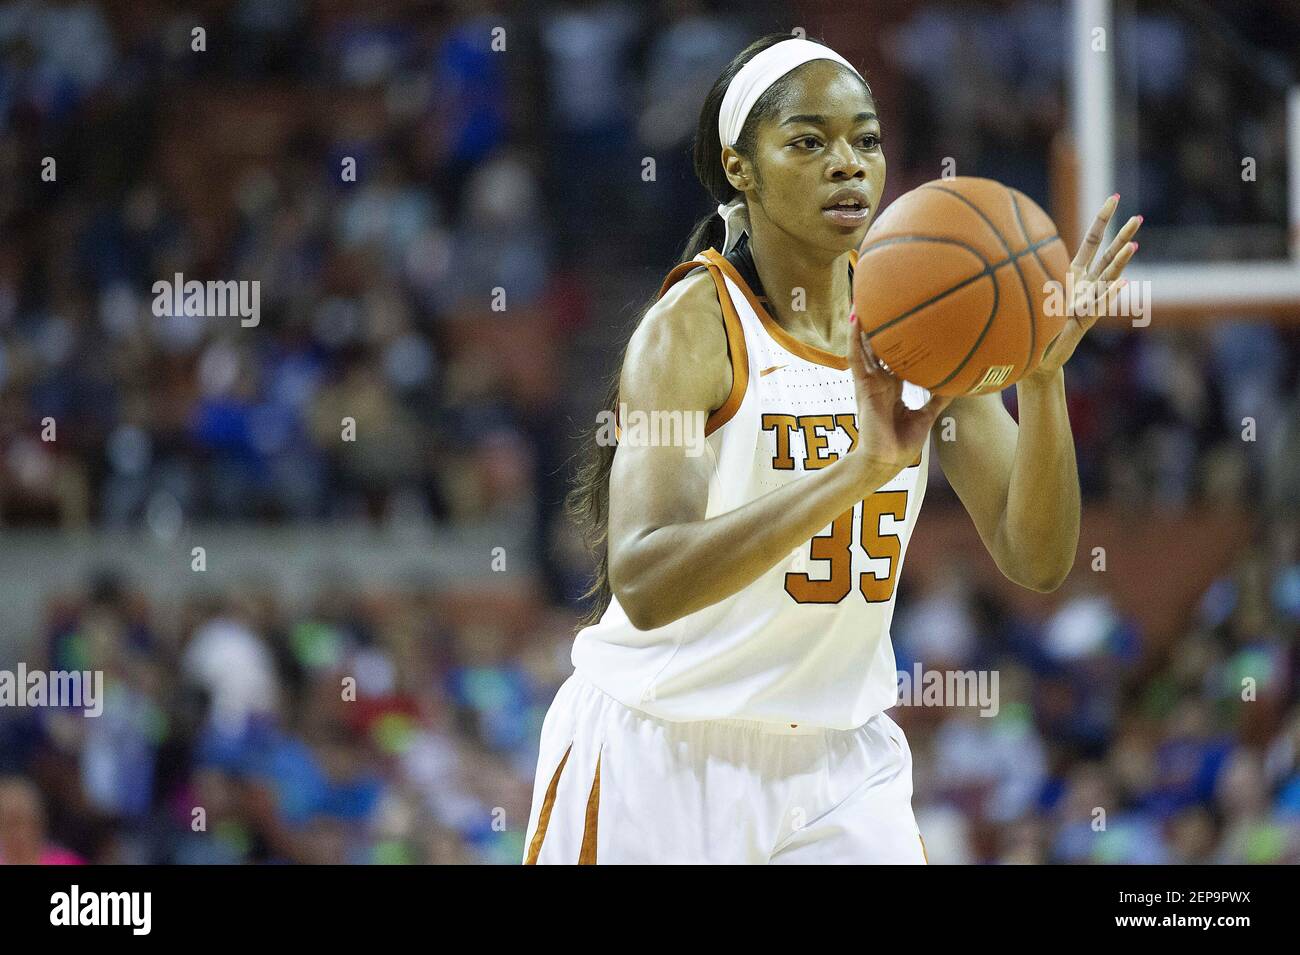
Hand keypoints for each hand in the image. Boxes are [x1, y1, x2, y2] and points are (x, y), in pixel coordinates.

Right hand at [848, 311, 950, 476]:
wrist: (885, 461)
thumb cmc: (902, 444)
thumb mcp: (926, 417)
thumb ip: (937, 399)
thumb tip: (957, 385)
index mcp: (893, 387)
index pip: (895, 357)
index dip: (898, 340)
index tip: (907, 320)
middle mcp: (880, 381)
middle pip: (877, 347)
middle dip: (878, 326)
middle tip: (883, 299)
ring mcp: (870, 381)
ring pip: (864, 347)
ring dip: (862, 324)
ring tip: (863, 298)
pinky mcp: (862, 385)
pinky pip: (856, 357)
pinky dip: (855, 338)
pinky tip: (856, 318)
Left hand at [1029, 193, 1142, 380]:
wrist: (1038, 354)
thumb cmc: (1036, 321)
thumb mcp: (1034, 290)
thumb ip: (1035, 272)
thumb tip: (1018, 244)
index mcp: (1074, 272)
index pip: (1092, 241)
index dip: (1102, 220)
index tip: (1114, 198)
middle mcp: (1086, 284)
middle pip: (1107, 256)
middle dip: (1122, 237)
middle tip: (1139, 218)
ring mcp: (1088, 301)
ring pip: (1107, 279)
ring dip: (1119, 263)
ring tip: (1134, 246)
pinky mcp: (1084, 320)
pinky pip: (1099, 305)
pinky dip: (1109, 295)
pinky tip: (1122, 283)